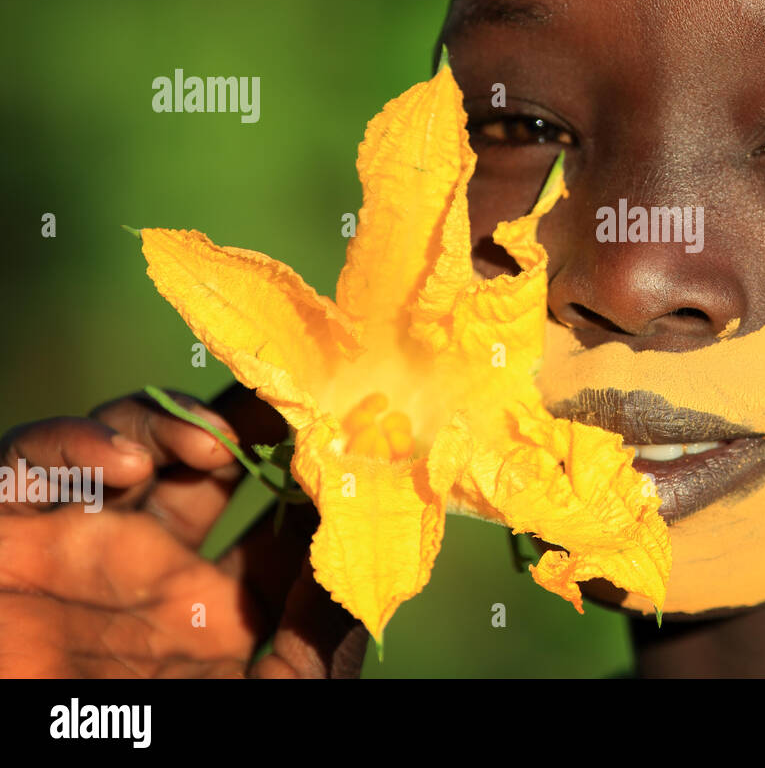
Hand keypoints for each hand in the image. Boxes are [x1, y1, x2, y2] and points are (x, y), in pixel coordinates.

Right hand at [0, 385, 366, 676]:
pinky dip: (74, 442)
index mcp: (207, 604)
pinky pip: (24, 462)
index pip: (260, 510)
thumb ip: (315, 645)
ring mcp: (72, 545)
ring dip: (165, 423)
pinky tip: (125, 464)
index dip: (295, 465)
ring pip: (120, 441)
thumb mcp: (264, 700)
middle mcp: (142, 565)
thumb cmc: (151, 743)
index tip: (334, 428)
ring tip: (208, 443)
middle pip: (194, 458)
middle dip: (239, 420)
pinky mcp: (3, 534)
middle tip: (279, 398)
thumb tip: (361, 570)